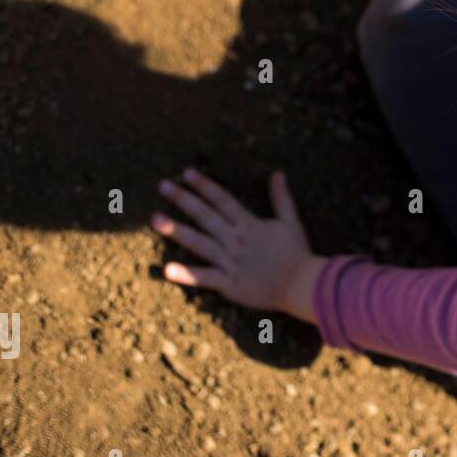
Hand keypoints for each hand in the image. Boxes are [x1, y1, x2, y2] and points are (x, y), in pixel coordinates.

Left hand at [150, 168, 324, 323]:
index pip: (222, 200)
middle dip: (183, 199)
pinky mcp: (229, 283)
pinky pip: (204, 278)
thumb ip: (281, 198)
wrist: (302, 284)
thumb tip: (277, 173)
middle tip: (162, 185)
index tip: (186, 173)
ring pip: (199, 243)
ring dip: (176, 230)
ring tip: (155, 219)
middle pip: (205, 216)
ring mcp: (230, 261)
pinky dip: (186, 274)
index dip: (204, 185)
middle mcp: (235, 239)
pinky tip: (166, 269)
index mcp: (249, 224)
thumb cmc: (297, 253)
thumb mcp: (291, 221)